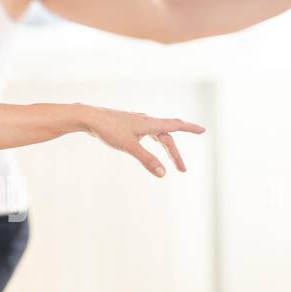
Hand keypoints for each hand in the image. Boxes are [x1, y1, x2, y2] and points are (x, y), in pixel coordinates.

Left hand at [79, 105, 205, 177]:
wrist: (87, 117)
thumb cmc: (108, 129)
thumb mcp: (129, 146)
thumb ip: (147, 160)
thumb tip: (163, 174)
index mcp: (149, 123)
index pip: (175, 125)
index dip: (189, 128)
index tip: (203, 130)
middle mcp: (145, 121)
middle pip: (166, 137)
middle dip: (175, 153)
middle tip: (182, 169)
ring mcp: (135, 122)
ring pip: (156, 136)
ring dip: (164, 149)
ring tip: (171, 162)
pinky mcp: (126, 125)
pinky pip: (146, 134)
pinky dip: (152, 143)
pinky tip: (150, 143)